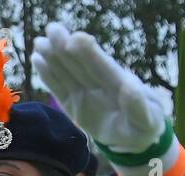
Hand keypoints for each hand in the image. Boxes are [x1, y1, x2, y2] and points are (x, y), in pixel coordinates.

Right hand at [32, 24, 167, 155]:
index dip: (90, 53)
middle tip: (52, 29)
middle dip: (66, 47)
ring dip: (53, 56)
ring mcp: (84, 92)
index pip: (102, 66)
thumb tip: (130, 87)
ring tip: (39, 42)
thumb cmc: (143, 126)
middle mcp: (99, 83)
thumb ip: (138, 106)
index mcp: (118, 84)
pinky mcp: (72, 103)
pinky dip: (48, 74)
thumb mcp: (146, 120)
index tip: (76, 38)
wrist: (134, 137)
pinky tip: (37, 60)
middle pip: (80, 63)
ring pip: (66, 71)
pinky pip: (58, 87)